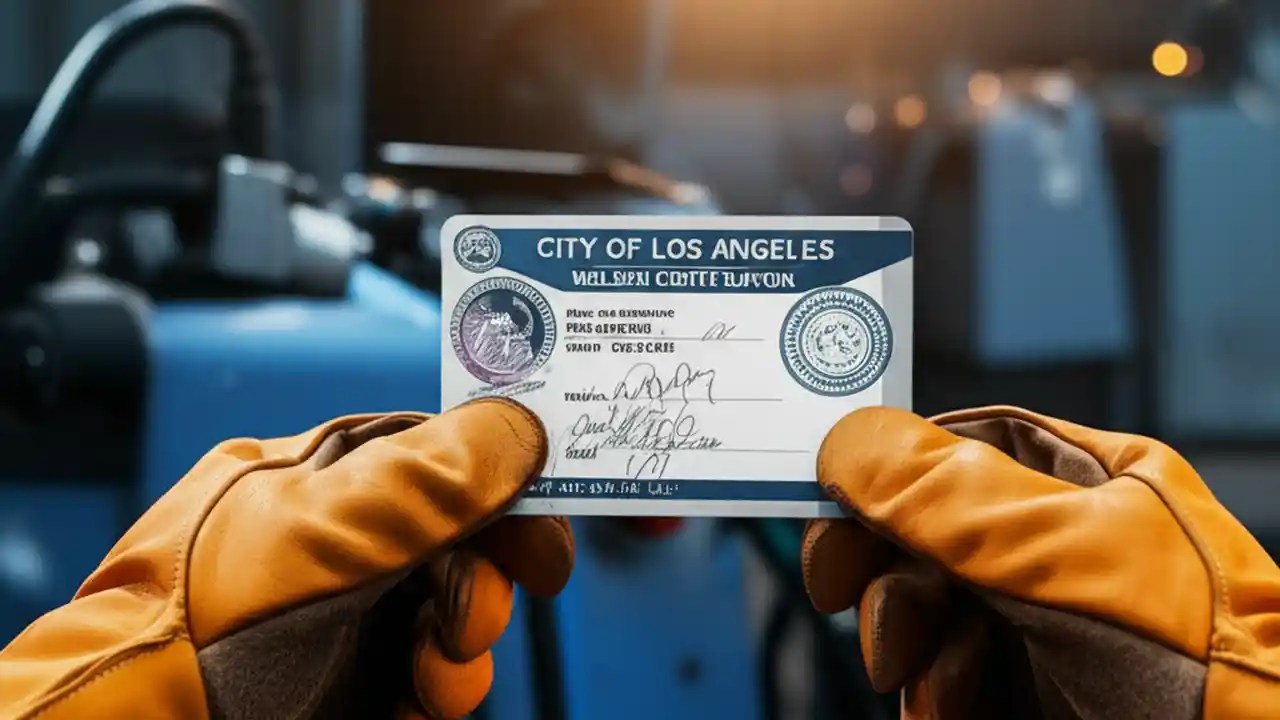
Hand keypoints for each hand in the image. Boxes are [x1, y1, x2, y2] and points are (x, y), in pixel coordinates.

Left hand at [0, 398, 572, 719]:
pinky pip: (430, 683)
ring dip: (462, 659)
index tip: (543, 548)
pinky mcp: (353, 680)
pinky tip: (412, 708)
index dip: (508, 501)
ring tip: (430, 681)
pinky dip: (437, 699)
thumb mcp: (328, 526)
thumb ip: (434, 475)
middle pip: (467, 552)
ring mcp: (350, 614)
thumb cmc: (208, 613)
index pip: (451, 464)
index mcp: (334, 477)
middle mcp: (348, 541)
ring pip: (455, 625)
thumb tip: (522, 426)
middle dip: (481, 594)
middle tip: (464, 625)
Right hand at [803, 406, 1279, 718]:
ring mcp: (1042, 625)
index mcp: (1088, 484)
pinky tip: (947, 713)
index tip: (826, 506)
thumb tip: (847, 438)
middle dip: (883, 572)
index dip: (883, 474)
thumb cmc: (1199, 668)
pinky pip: (942, 676)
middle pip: (923, 532)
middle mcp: (1059, 547)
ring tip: (929, 686)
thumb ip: (949, 496)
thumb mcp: (1067, 562)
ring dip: (906, 645)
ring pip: (923, 610)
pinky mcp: (1026, 693)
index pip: (955, 448)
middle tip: (846, 601)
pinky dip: (930, 696)